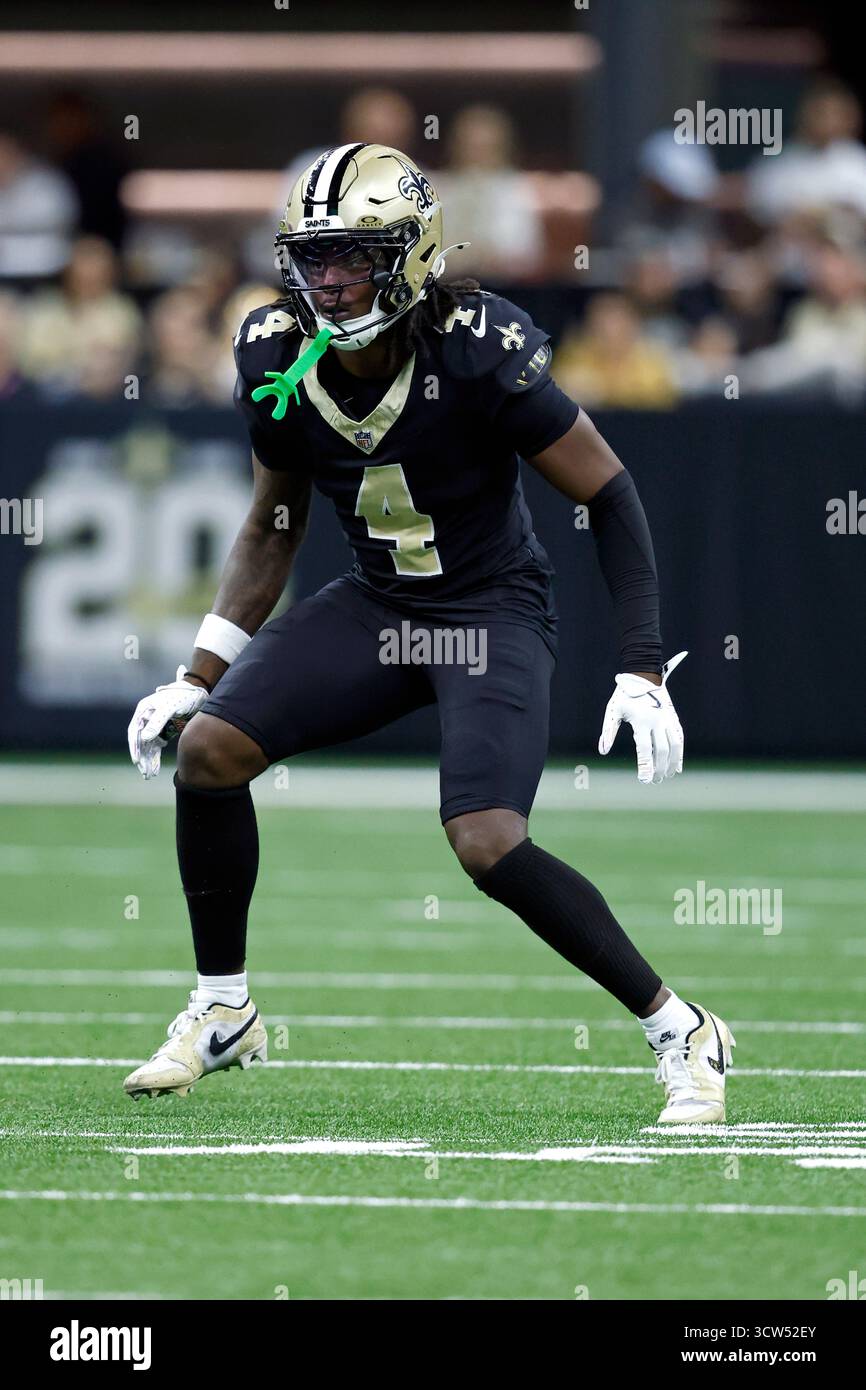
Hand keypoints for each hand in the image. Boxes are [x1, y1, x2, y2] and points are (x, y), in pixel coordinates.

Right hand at [127, 666, 209, 779]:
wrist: (197, 693)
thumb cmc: (182, 696)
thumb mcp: (170, 707)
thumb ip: (157, 721)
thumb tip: (144, 738)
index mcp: (144, 710)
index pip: (134, 732)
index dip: (134, 747)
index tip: (136, 761)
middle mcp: (147, 719)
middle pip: (140, 741)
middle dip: (142, 758)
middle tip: (144, 773)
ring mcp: (155, 726)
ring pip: (148, 746)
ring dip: (148, 760)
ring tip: (149, 775)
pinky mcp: (164, 731)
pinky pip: (156, 747)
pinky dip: (155, 758)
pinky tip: (156, 769)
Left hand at [598, 651, 686, 783]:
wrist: (644, 676)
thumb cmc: (624, 695)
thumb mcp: (613, 711)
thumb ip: (608, 732)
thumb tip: (603, 751)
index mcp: (641, 721)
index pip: (645, 749)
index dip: (645, 766)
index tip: (643, 780)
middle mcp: (657, 721)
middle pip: (662, 751)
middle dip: (658, 769)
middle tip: (653, 781)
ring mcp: (668, 720)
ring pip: (674, 746)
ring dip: (671, 764)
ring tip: (666, 776)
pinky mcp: (673, 718)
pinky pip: (679, 739)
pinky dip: (680, 754)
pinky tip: (677, 766)